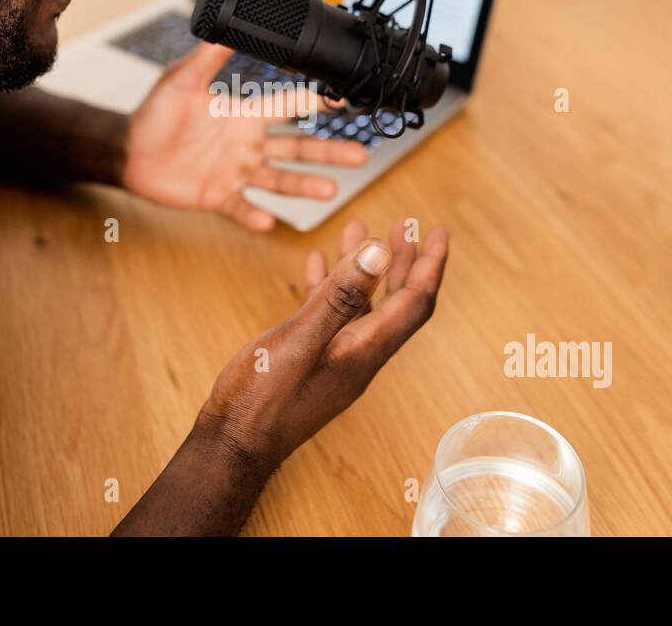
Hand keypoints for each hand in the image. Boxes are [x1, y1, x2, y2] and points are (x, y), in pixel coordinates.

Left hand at [122, 42, 367, 230]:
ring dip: (304, 186)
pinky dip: (254, 217)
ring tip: (330, 191)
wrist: (128, 152)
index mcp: (244, 115)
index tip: (341, 100)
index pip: (288, 107)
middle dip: (329, 152)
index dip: (314, 102)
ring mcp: (236, 172)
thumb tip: (222, 25)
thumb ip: (205, 58)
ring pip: (279, 181)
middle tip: (360, 154)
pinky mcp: (219, 196)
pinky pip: (241, 208)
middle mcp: (247, 144)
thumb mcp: (180, 81)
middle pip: (297, 148)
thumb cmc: (154, 115)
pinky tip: (267, 222)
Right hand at [193, 218, 449, 472]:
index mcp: (364, 350)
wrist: (233, 444)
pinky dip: (329, 287)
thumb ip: (339, 296)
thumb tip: (380, 252)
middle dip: (405, 262)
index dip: (429, 265)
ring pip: (362, 305)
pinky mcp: (311, 360)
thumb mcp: (300, 339)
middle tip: (406, 226)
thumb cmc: (263, 400)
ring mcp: (335, 359)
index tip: (437, 232)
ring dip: (365, 269)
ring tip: (358, 231)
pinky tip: (315, 264)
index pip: (413, 302)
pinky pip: (330, 316)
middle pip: (396, 302)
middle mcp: (358, 355)